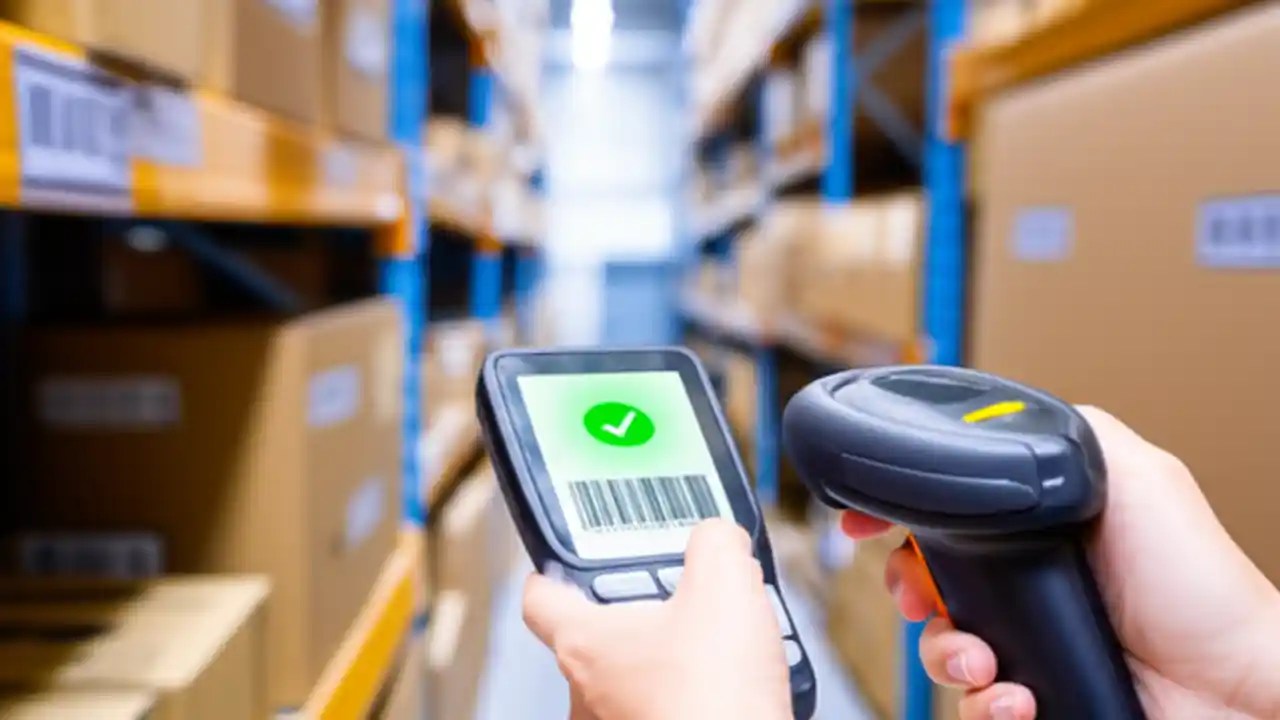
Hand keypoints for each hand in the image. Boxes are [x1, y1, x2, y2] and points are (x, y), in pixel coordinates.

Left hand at [523, 518, 792, 719]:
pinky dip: (685, 701)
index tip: (568, 565)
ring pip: (628, 683)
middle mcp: (586, 695)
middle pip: (594, 640)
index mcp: (584, 643)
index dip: (552, 574)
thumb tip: (717, 539)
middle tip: (678, 599)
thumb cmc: (714, 692)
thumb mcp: (725, 583)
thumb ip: (713, 542)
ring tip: (715, 650)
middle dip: (637, 617)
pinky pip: (658, 714)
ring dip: (664, 664)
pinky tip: (725, 692)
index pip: (540, 599)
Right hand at [844, 406, 1279, 719]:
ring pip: (937, 645)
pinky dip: (983, 705)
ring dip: (948, 654)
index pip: (943, 508)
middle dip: (908, 588)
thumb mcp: (1135, 476)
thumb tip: (1002, 418)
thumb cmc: (1201, 587)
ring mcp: (1024, 640)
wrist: (1228, 690)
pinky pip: (969, 703)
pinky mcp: (1028, 695)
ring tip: (985, 660)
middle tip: (920, 594)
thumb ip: (1071, 437)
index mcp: (1036, 523)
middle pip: (922, 577)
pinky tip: (1017, 696)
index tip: (863, 519)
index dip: (895, 512)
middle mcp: (1023, 580)